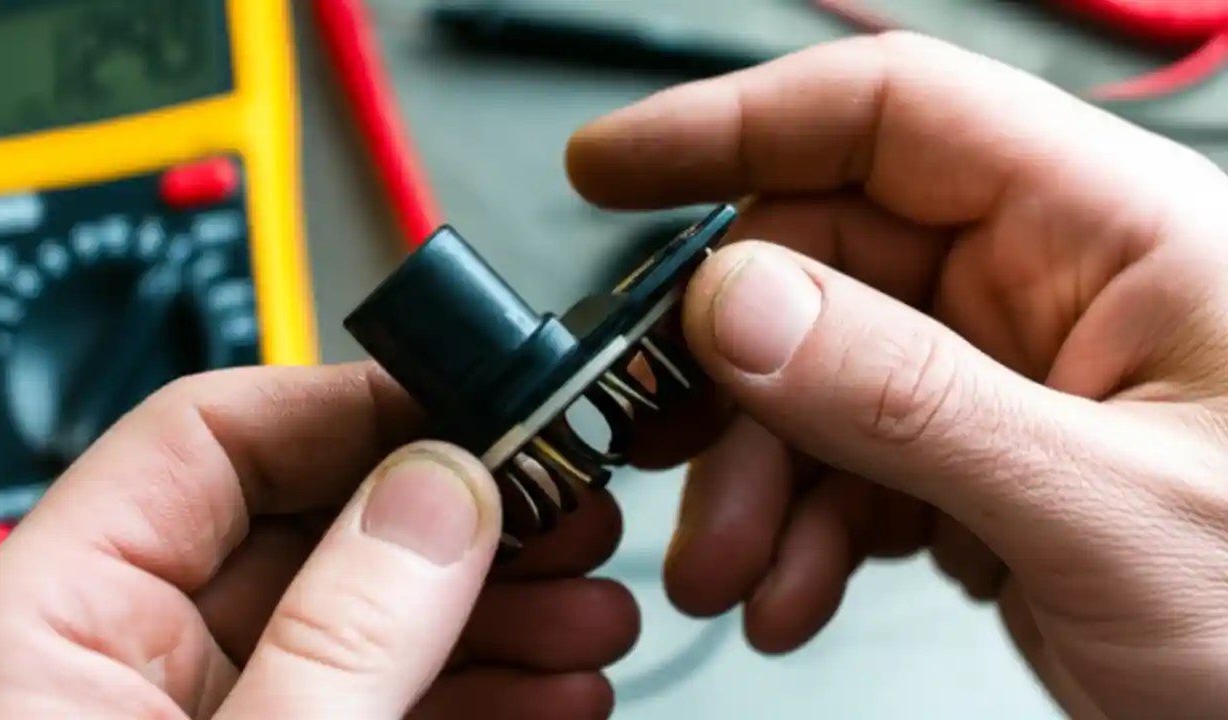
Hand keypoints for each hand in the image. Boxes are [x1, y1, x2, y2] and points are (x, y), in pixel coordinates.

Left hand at [0, 364, 637, 718]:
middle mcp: (122, 665)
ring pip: (371, 623)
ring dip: (500, 616)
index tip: (482, 417)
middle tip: (570, 522)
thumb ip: (340, 635)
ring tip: (594, 617)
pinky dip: (480, 695)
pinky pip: (383, 703)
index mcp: (54, 624)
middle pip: (321, 528)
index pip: (209, 436)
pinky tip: (554, 690)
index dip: (358, 405)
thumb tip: (439, 491)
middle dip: (469, 525)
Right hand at [567, 32, 1227, 719]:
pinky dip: (796, 530)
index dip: (737, 124)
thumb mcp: (1104, 510)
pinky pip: (845, 465)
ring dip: (752, 480)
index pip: (892, 117)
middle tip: (671, 465)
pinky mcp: (979, 465)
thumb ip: (913, 400)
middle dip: (733, 380)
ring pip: (815, 380)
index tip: (617, 168)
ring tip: (734, 571)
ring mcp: (1006, 382)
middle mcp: (1050, 291)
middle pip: (823, 267)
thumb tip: (741, 305)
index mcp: (1111, 235)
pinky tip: (792, 589)